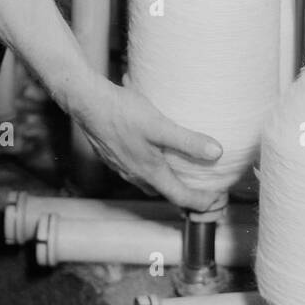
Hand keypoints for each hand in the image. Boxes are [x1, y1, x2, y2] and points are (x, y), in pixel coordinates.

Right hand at [72, 74, 224, 210]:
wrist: (87, 102)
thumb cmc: (122, 113)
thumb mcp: (160, 126)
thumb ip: (188, 141)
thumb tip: (216, 152)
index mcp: (149, 172)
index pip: (181, 197)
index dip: (202, 202)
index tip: (217, 200)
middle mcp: (135, 175)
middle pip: (165, 191)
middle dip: (185, 192)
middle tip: (202, 185)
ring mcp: (121, 166)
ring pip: (149, 180)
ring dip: (166, 178)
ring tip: (180, 166)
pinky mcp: (113, 154)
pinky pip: (136, 167)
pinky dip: (150, 165)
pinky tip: (153, 148)